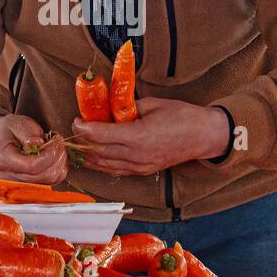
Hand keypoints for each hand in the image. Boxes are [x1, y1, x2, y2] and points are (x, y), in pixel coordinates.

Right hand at [0, 113, 67, 184]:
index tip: (56, 142)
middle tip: (58, 143)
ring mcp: (19, 184)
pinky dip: (58, 169)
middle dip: (57, 158)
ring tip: (55, 148)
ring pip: (50, 180)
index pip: (32, 166)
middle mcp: (9, 176)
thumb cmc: (9, 130)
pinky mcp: (28, 186)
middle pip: (43, 176)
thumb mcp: (17, 124)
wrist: (0, 138)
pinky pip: (51, 182)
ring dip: (59, 163)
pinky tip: (53, 157)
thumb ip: (27, 133)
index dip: (49, 155)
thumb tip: (39, 143)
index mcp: (3, 159)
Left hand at [71, 98, 229, 177]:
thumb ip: (128, 108)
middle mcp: (137, 156)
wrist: (203, 136)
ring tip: (77, 145)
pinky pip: (117, 170)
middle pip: (99, 151)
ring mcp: (141, 166)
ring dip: (89, 155)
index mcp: (139, 136)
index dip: (85, 128)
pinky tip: (93, 157)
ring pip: (105, 164)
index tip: (76, 120)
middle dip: (82, 142)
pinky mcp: (144, 171)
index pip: (102, 135)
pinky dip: (102, 163)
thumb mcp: (153, 104)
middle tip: (73, 131)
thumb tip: (109, 109)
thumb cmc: (182, 116)